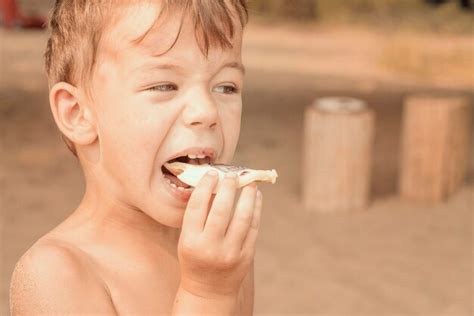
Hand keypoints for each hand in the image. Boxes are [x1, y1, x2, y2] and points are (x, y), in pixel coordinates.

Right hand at [177, 170, 262, 298]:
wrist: (209, 290)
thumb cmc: (195, 258)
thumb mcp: (187, 239)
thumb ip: (198, 216)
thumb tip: (213, 184)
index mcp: (190, 241)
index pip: (197, 207)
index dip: (205, 187)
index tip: (212, 173)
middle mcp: (210, 247)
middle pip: (220, 210)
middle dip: (227, 188)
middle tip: (231, 175)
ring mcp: (230, 253)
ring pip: (242, 217)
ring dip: (246, 196)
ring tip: (249, 182)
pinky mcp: (246, 256)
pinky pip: (253, 227)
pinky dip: (256, 209)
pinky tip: (256, 197)